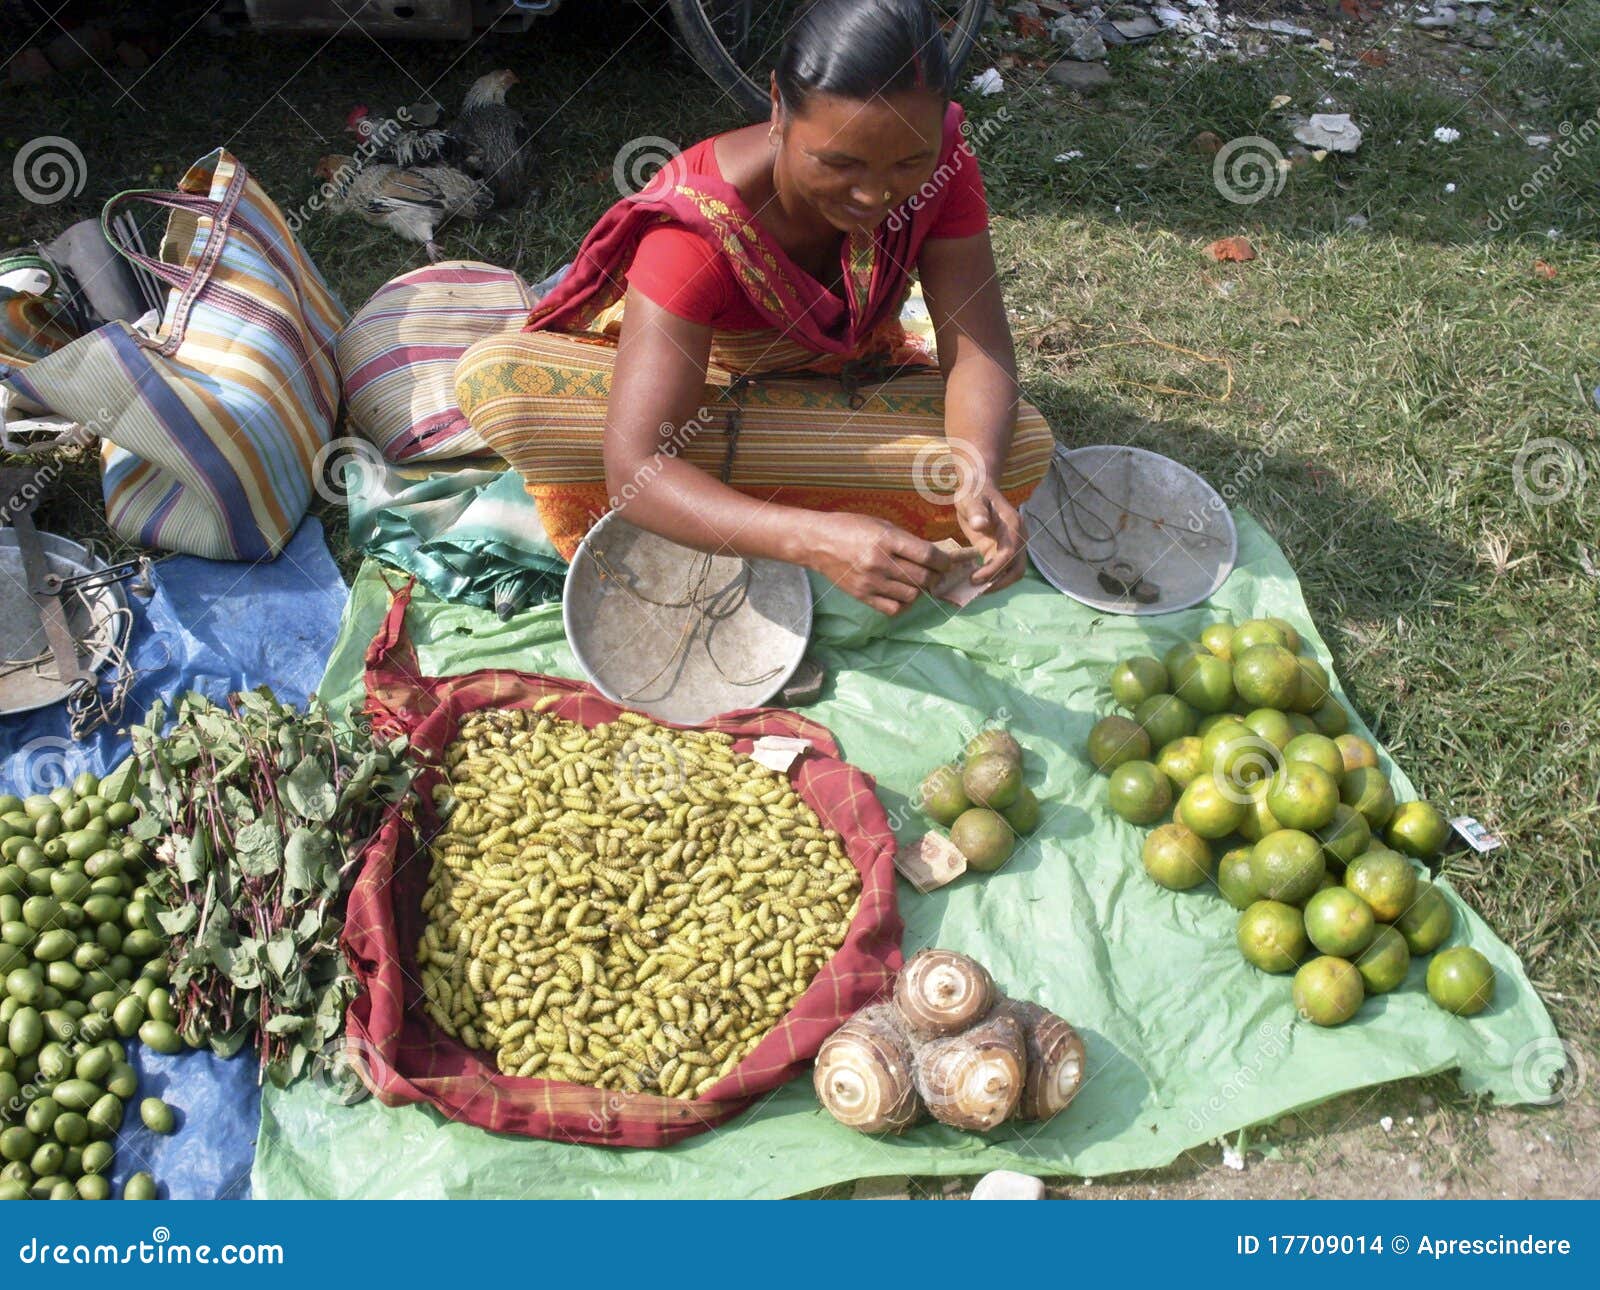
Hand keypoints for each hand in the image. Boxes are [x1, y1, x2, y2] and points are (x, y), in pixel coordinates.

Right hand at [806, 512, 951, 615]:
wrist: (818, 542)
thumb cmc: (851, 527)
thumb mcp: (881, 525)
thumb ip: (906, 541)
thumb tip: (934, 556)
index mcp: (885, 539)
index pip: (927, 555)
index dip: (943, 561)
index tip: (946, 563)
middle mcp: (879, 562)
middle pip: (922, 578)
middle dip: (935, 577)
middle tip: (935, 573)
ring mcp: (870, 582)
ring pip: (911, 595)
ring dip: (919, 590)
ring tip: (915, 581)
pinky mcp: (862, 596)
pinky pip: (894, 609)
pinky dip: (904, 604)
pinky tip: (901, 594)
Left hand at [956, 481, 1026, 590]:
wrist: (978, 488)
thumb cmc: (974, 492)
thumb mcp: (972, 499)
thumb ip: (976, 511)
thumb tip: (980, 524)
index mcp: (1013, 527)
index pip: (1009, 555)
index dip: (994, 570)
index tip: (975, 579)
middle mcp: (1017, 539)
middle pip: (1017, 570)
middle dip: (998, 583)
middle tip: (976, 592)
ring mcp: (1011, 546)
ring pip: (1011, 574)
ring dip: (995, 584)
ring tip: (973, 591)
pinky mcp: (1000, 551)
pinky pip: (1000, 571)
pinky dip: (989, 580)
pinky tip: (972, 583)